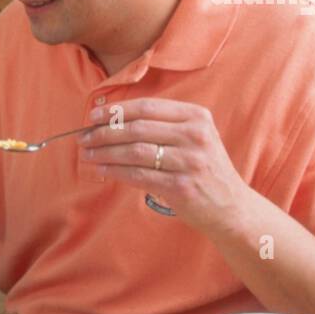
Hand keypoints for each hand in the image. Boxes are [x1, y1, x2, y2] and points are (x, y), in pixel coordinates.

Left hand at [77, 97, 249, 233]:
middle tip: (84, 137)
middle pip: (137, 128)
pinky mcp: (180, 186)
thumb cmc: (204, 168)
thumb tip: (113, 119)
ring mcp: (189, 162)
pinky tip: (102, 169)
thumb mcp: (194, 137)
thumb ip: (163, 125)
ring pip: (134, 152)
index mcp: (196, 117)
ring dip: (105, 152)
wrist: (230, 206)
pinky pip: (138, 175)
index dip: (116, 110)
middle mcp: (195, 136)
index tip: (93, 115)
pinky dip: (115, 171)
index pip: (147, 107)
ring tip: (88, 154)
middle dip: (104, 132)